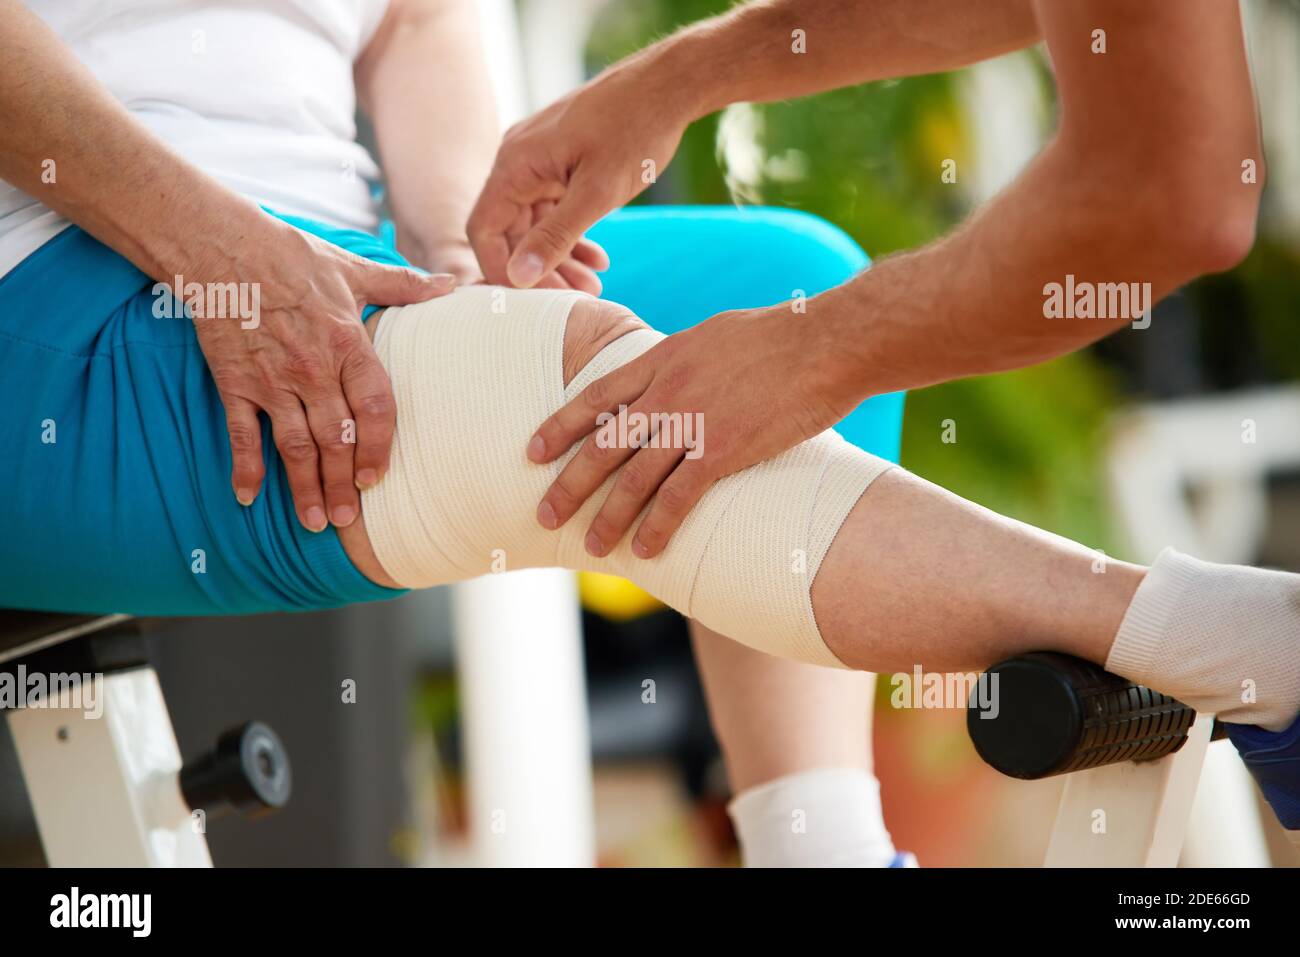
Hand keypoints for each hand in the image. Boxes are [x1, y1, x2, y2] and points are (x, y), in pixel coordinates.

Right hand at [190, 218, 453, 530]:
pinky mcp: (233, 381)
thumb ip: (403, 286)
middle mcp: (312, 369)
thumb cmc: (291, 254)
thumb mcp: (353, 269)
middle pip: (335, 438)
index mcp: (347, 343)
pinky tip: (249, 497)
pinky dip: (244, 466)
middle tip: (350, 521)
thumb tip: (452, 285)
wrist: (219, 243)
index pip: (373, 407)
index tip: (377, 478)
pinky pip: (241, 432)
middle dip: (343, 483)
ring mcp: (271, 379)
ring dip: (304, 486)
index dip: (378, 447)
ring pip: (294, 445)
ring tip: (316, 522)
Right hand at [468, 59, 692, 288]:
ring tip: (592, 287)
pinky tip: (598, 260)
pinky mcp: (560, 161)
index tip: (529, 299)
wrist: (668, 85)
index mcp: (515, 164)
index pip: (484, 230)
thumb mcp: (597, 194)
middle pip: (510, 230)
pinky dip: (572, 235)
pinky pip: (554, 207)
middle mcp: (518, 159)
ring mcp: (539, 159)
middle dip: (539, 269)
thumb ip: (555, 237)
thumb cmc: (635, 130)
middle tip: (572, 300)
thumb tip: (519, 277)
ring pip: (535, 223)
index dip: (500, 270)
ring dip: (559, 257)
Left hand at [526, 306, 860, 557]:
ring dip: (608, 516)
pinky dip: (658, 527)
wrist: (825, 342)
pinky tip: (645, 550)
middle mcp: (667, 390)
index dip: (560, 427)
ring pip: (634, 477)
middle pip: (602, 444)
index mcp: (662, 358)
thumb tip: (674, 371)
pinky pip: (679, 497)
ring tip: (591, 547)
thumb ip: (685, 359)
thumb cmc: (782, 336)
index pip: (595, 396)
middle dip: (569, 483)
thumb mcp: (715, 335)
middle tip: (544, 514)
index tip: (533, 451)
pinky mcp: (723, 450)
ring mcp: (692, 421)